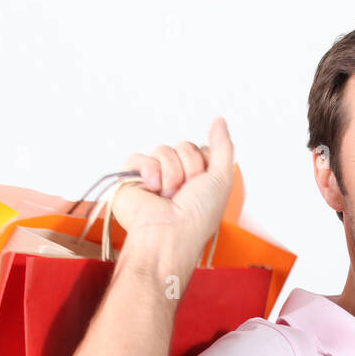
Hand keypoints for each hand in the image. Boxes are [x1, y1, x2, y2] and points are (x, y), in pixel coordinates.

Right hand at [111, 116, 234, 256]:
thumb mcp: (222, 179)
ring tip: (168, 196)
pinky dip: (148, 172)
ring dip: (170, 174)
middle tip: (185, 193)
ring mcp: (154, 177)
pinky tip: (152, 190)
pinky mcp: (131, 179)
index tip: (203, 185)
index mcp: (197, 180)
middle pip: (184, 147)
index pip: (201, 149)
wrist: (168, 235)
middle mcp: (176, 178)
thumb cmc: (197, 217)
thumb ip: (223, 147)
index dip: (204, 164)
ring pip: (163, 150)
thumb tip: (219, 120)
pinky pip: (139, 157)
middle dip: (188, 169)